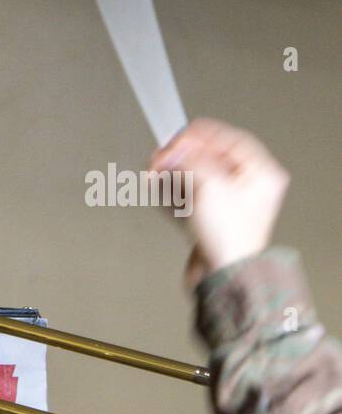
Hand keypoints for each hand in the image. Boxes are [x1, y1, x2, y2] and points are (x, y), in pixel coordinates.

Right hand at [149, 119, 288, 290]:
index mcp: (258, 173)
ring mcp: (225, 203)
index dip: (199, 136)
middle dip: (179, 157)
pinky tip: (160, 189)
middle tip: (159, 158)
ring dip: (171, 173)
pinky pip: (187, 196)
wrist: (224, 276)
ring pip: (193, 176)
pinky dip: (172, 192)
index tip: (175, 139)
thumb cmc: (231, 239)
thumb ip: (190, 160)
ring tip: (154, 173)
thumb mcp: (211, 186)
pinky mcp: (208, 218)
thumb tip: (174, 149)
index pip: (227, 140)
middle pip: (207, 158)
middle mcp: (244, 186)